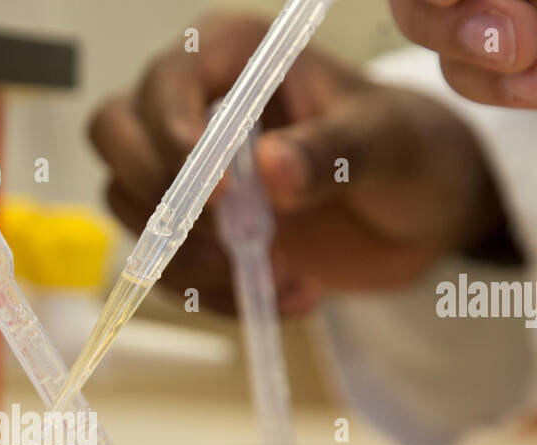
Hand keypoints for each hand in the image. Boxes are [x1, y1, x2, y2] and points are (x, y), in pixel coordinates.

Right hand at [89, 14, 503, 315]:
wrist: (421, 211)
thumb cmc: (410, 150)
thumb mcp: (387, 144)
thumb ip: (331, 151)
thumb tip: (269, 169)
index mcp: (237, 56)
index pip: (167, 81)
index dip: (174, 135)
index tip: (219, 195)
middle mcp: (195, 104)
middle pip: (115, 134)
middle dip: (160, 196)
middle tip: (224, 239)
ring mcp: (185, 170)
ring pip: (129, 205)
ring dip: (188, 257)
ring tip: (277, 276)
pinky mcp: (192, 229)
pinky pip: (166, 264)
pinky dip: (214, 293)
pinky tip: (288, 296)